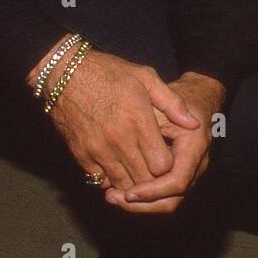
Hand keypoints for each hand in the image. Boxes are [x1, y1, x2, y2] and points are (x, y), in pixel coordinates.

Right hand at [26, 42, 197, 192]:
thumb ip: (172, 103)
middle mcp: (119, 140)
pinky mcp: (81, 155)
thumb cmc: (107, 72)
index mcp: (138, 121)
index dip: (167, 165)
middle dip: (152, 178)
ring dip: (131, 182)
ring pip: (122, 185)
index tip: (165, 156)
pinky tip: (114, 166)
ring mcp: (98, 150)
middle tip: (152, 167)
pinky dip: (108, 179)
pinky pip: (99, 180)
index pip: (162, 166)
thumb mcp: (145, 77)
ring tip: (136, 170)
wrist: (64, 73)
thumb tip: (193, 124)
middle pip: (144, 179)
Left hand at [104, 72, 226, 214]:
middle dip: (142, 204)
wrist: (197, 98)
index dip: (152, 191)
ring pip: (167, 202)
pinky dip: (143, 196)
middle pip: (172, 200)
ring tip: (112, 196)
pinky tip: (120, 191)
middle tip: (113, 198)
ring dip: (140, 203)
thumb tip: (128, 152)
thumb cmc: (176, 98)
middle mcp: (197, 166)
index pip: (177, 182)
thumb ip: (146, 130)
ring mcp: (190, 173)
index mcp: (194, 148)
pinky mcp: (179, 175)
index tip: (128, 191)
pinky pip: (164, 194)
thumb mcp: (161, 105)